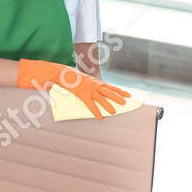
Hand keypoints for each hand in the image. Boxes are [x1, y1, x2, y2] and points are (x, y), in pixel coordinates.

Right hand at [16, 58, 131, 117]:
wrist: (63, 73)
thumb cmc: (72, 78)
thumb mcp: (83, 81)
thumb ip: (89, 86)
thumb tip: (91, 92)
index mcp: (96, 82)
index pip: (111, 86)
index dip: (120, 91)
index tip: (128, 94)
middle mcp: (95, 85)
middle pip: (109, 91)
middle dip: (118, 97)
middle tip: (126, 102)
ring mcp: (89, 90)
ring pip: (102, 98)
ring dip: (109, 105)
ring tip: (115, 112)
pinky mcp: (83, 95)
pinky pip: (91, 105)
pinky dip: (96, 112)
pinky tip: (101, 118)